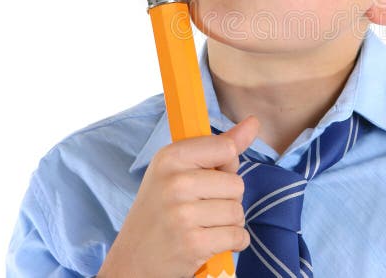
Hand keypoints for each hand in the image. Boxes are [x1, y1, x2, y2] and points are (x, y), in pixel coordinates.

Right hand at [97, 116, 259, 276]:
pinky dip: (231, 244)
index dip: (225, 167)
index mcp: (168, 158)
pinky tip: (209, 245)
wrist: (131, 264)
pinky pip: (238, 236)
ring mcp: (182, 213)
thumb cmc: (159, 215)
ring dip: (228, 224)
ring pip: (238, 211)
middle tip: (199, 211)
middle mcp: (174, 182)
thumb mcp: (177, 173)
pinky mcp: (193, 243)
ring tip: (202, 228)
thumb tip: (253, 122)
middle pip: (236, 184)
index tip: (207, 178)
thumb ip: (218, 147)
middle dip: (227, 200)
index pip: (226, 148)